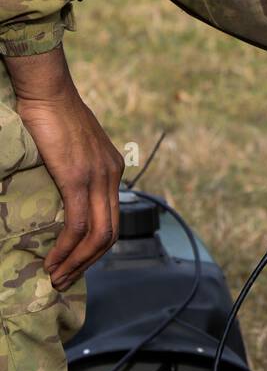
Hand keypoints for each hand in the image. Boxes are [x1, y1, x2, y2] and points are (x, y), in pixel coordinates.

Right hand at [5, 48, 124, 290]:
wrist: (48, 90)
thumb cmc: (52, 114)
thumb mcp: (72, 148)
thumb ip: (74, 171)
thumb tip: (61, 196)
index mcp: (112, 169)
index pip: (113, 219)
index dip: (96, 247)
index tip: (76, 263)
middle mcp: (111, 175)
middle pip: (110, 233)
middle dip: (88, 263)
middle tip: (65, 280)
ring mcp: (97, 177)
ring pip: (97, 235)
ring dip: (76, 262)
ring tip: (56, 277)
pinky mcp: (78, 178)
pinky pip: (77, 224)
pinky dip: (66, 248)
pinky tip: (52, 260)